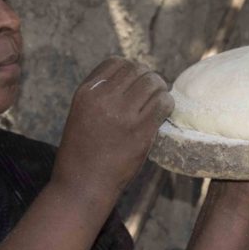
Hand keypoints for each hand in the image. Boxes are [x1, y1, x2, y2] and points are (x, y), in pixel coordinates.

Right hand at [52, 57, 173, 205]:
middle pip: (137, 70)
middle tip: (152, 92)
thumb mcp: (81, 114)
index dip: (130, 70)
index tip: (135, 83)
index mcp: (86, 92)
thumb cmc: (81, 153)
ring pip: (153, 82)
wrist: (82, 186)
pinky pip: (163, 103)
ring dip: (160, 90)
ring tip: (159, 101)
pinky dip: (167, 104)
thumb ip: (100, 95)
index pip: (116, 63)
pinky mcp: (141, 130)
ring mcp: (123, 114)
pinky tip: (163, 113)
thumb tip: (131, 79)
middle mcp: (104, 98)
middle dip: (148, 78)